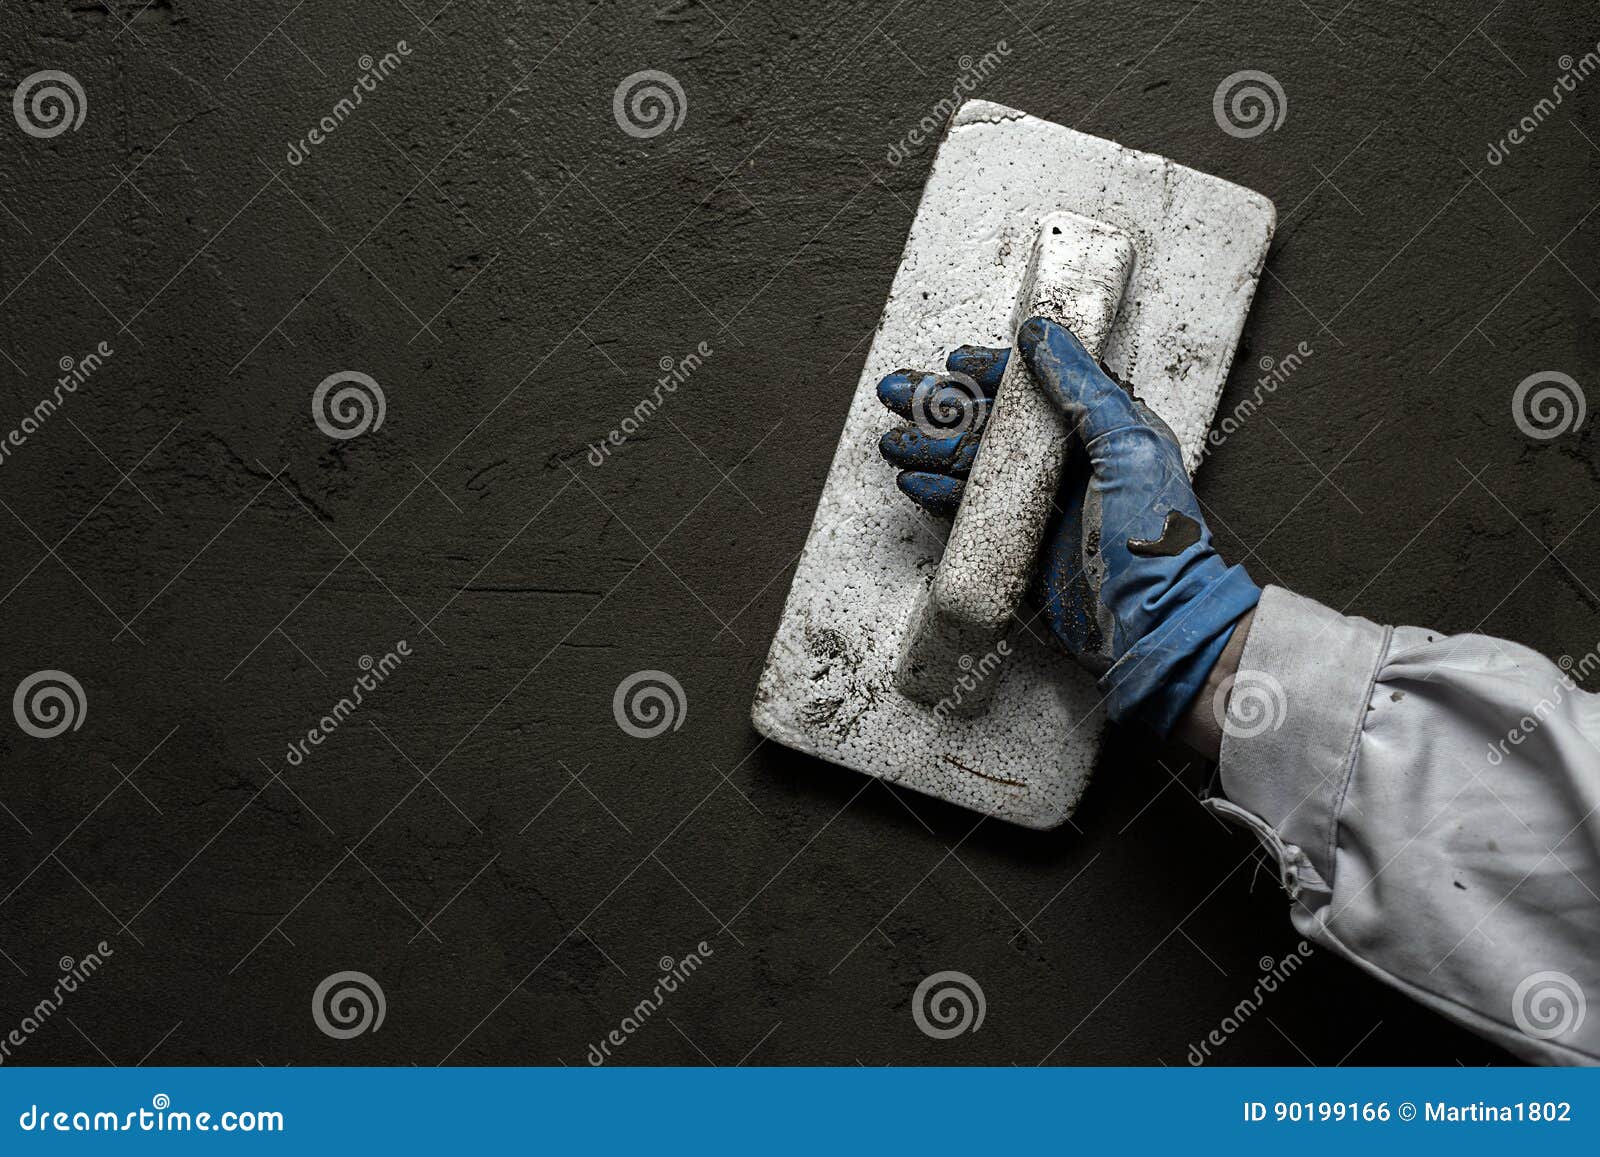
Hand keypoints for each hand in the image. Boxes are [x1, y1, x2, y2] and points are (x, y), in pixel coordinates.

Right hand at [876, 318, 1258, 735]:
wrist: (1150, 626)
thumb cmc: (1153, 540)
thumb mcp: (1130, 447)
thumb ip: (1086, 389)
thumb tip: (1043, 334)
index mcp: (1098, 432)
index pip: (1035, 388)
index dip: (993, 371)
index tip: (956, 362)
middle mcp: (1066, 465)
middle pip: (992, 423)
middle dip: (941, 407)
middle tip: (897, 395)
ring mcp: (1039, 507)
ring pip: (972, 466)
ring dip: (931, 450)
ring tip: (895, 444)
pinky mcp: (1017, 548)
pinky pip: (969, 514)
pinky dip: (940, 497)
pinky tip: (916, 485)